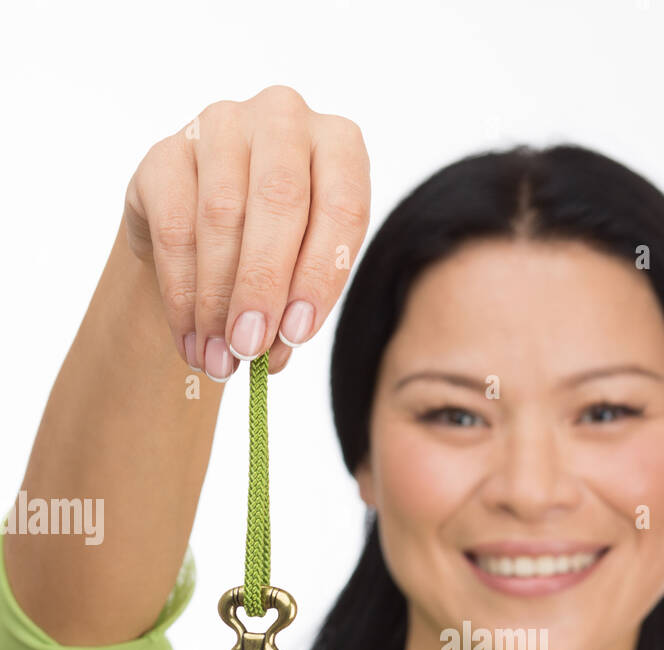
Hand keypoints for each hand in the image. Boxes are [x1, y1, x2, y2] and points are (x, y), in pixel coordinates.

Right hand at [124, 85, 369, 378]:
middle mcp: (283, 119)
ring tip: (219, 360)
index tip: (296, 334)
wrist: (208, 231)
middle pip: (278, 202)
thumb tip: (272, 355)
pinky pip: (173, 228)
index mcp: (340, 144)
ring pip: (221, 217)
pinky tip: (190, 339)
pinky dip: (181, 294)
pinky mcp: (165, 152)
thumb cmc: (279, 252)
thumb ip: (298, 306)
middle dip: (263, 286)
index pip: (343, 207)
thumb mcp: (307, 272)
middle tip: (249, 349)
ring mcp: (221, 125)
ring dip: (216, 301)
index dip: (321, 275)